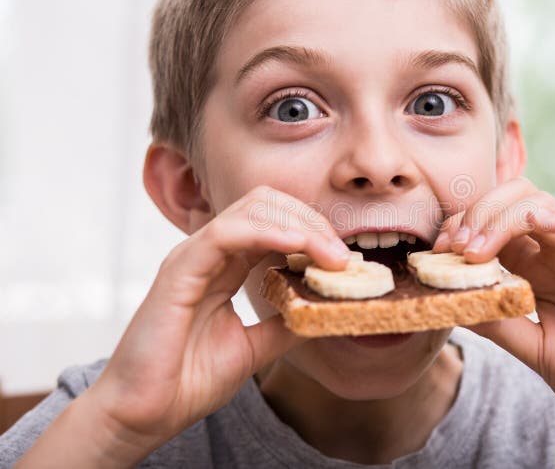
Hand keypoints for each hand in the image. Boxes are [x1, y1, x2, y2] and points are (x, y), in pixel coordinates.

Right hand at [42, 186, 350, 464]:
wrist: (144, 413)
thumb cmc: (189, 380)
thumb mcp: (255, 347)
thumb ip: (286, 322)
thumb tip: (325, 309)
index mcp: (225, 264)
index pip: (275, 222)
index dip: (313, 232)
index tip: (345, 260)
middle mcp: (209, 252)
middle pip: (268, 205)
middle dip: (312, 222)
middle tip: (343, 256)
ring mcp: (193, 256)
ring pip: (252, 209)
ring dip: (299, 226)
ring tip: (330, 255)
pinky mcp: (179, 269)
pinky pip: (227, 233)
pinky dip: (267, 232)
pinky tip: (296, 247)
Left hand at [435, 177, 554, 436]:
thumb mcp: (530, 349)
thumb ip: (496, 322)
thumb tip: (448, 299)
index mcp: (536, 269)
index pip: (494, 223)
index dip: (463, 225)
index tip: (437, 250)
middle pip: (514, 201)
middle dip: (477, 214)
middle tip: (455, 246)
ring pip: (544, 206)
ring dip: (503, 218)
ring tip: (479, 249)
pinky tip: (537, 224)